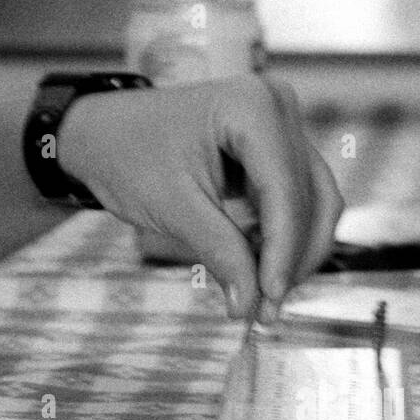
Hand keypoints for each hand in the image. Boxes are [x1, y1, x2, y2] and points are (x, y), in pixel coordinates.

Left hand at [58, 75, 342, 319]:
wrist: (104, 132)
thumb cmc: (127, 156)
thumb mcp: (173, 208)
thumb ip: (220, 253)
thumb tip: (250, 306)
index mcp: (252, 107)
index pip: (285, 191)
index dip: (283, 251)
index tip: (269, 300)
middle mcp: (278, 108)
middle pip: (311, 199)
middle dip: (291, 260)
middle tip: (266, 312)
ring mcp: (283, 126)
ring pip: (316, 203)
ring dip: (296, 254)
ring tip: (263, 298)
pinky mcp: (280, 149)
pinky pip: (300, 201)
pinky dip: (285, 239)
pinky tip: (260, 271)